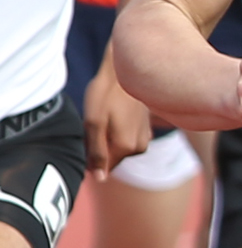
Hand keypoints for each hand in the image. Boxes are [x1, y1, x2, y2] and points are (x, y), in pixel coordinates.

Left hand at [83, 54, 151, 176]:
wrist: (126, 68)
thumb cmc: (106, 93)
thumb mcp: (93, 123)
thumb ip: (97, 153)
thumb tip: (100, 178)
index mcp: (126, 147)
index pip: (104, 168)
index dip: (90, 157)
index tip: (87, 135)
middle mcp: (140, 146)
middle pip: (112, 158)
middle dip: (101, 147)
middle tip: (94, 124)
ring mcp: (146, 136)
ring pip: (120, 148)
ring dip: (110, 138)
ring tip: (105, 116)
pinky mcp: (147, 126)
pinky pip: (128, 138)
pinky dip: (119, 130)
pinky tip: (115, 113)